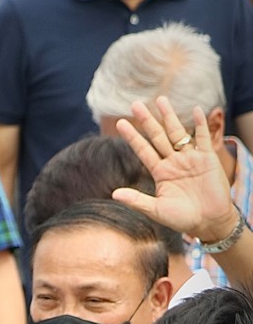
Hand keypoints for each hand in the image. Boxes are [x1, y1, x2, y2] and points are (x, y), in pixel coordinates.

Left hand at [113, 97, 237, 242]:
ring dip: (169, 116)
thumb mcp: (157, 210)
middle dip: (147, 120)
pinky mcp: (208, 159)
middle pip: (158, 136)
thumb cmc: (183, 219)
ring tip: (160, 100)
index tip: (120, 123)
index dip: (132, 136)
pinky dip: (200, 124)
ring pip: (177, 133)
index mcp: (160, 172)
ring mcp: (190, 159)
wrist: (210, 223)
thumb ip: (137, 201)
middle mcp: (173, 162)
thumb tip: (114, 194)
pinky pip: (203, 138)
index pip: (143, 150)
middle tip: (135, 104)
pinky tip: (196, 110)